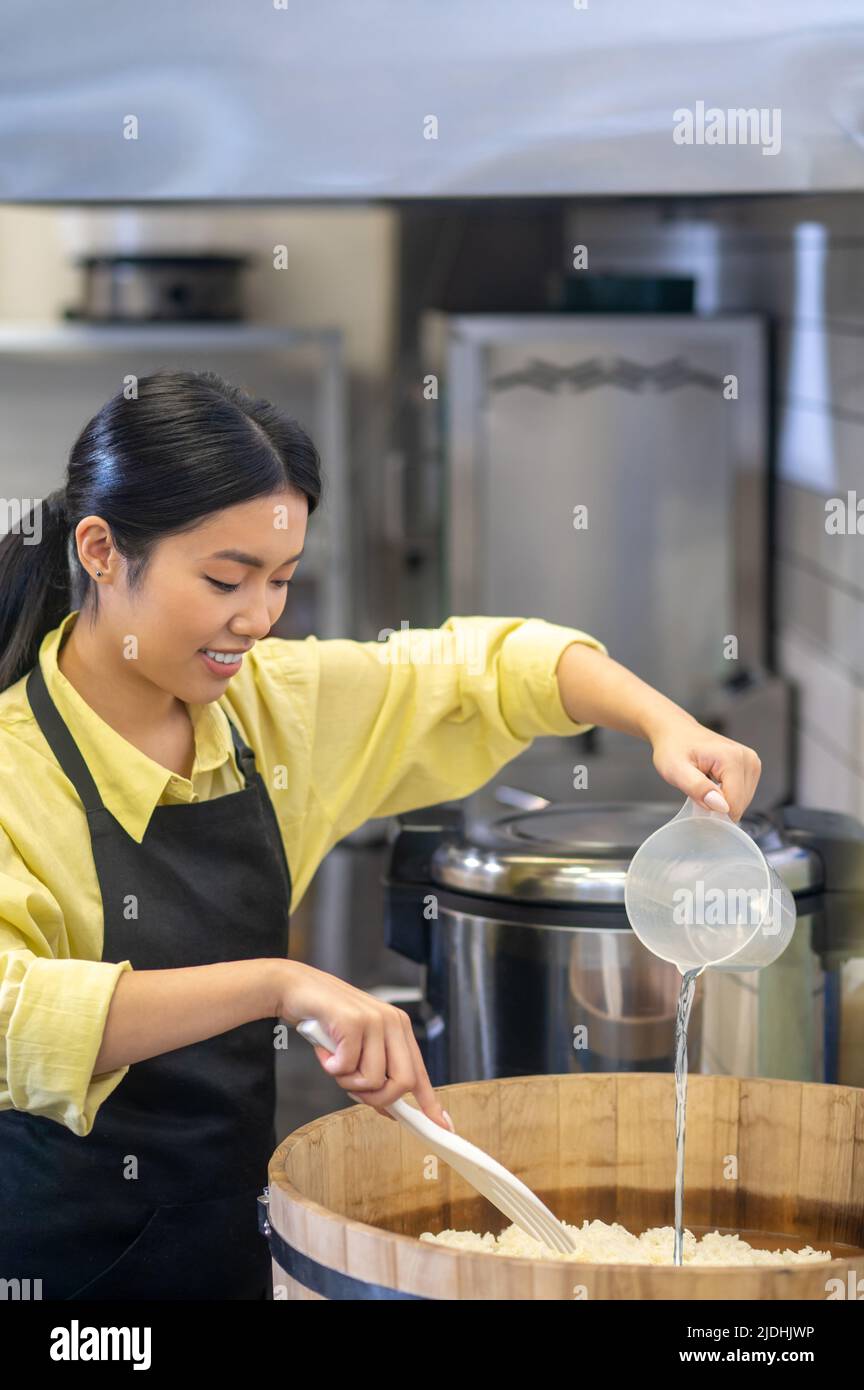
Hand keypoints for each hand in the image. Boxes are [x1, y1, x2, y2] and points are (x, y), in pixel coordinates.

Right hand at [272, 961, 453, 1131]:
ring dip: (347, 1081)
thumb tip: (390, 1110)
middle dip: (377, 1098)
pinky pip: (347, 1067)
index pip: (420, 1072)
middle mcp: (393, 1022)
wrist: (297, 987)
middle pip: (403, 1082)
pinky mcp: (354, 1022)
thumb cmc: (327, 1020)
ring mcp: (375, 1020)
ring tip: (334, 1062)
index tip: (444, 1126)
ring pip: (373, 1079)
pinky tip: (325, 1051)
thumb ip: (375, 1075)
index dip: (431, 1102)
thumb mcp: (358, 1048)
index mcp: (399, 1028)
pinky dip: (331, 1068)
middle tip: (354, 1090)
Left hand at [648, 714, 761, 820]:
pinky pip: (742, 793)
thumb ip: (698, 788)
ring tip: (705, 783)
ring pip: (742, 801)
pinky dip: (727, 794)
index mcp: (732, 759)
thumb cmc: (674, 748)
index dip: (713, 810)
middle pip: (740, 803)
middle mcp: (748, 758)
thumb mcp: (676, 770)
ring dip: (722, 800)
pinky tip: (713, 782)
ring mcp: (752, 761)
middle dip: (718, 804)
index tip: (697, 797)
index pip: (734, 804)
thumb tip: (722, 806)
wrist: (676, 731)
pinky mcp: (751, 766)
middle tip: (698, 789)